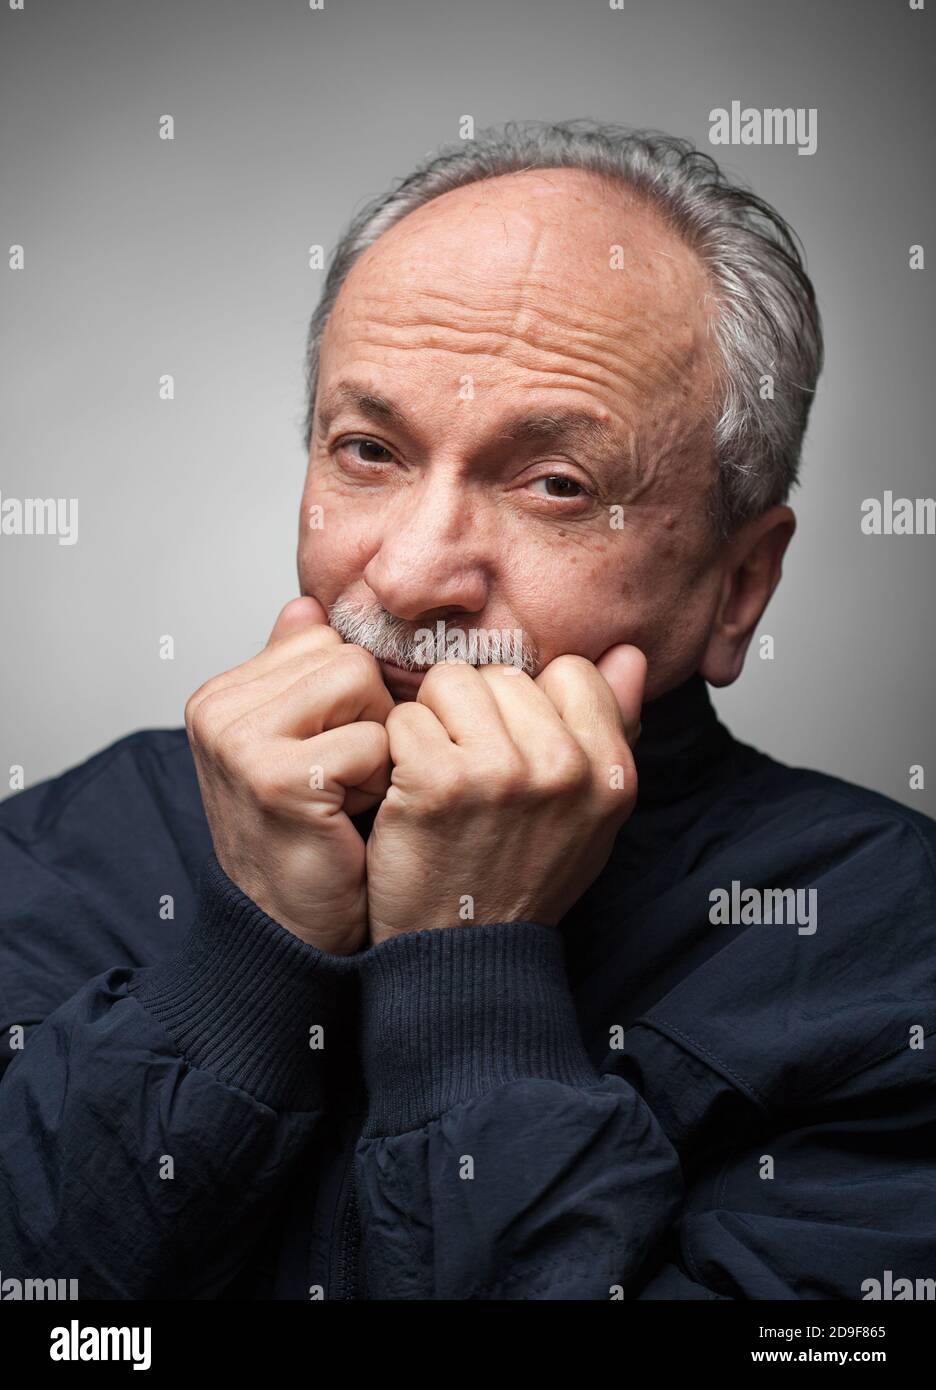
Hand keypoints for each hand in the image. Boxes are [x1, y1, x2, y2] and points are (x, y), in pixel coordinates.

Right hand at [185, 596, 393, 952]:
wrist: (290, 930)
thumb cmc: (308, 838)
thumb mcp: (296, 746)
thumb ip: (297, 676)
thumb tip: (306, 606)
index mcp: (221, 695)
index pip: (324, 640)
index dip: (352, 699)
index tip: (330, 755)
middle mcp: (217, 710)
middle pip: (347, 657)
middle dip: (368, 717)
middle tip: (342, 779)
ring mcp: (239, 741)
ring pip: (361, 683)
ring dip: (376, 744)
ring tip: (345, 792)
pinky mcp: (275, 776)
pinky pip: (372, 739)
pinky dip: (378, 781)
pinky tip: (347, 818)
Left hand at [364, 647, 645, 945]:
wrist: (462, 955)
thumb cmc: (522, 875)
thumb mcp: (591, 814)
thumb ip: (615, 728)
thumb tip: (628, 653)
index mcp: (612, 772)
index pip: (573, 672)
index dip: (534, 703)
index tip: (516, 746)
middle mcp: (565, 769)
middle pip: (504, 674)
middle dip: (478, 712)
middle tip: (472, 772)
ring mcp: (502, 774)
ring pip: (452, 683)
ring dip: (435, 722)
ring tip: (441, 774)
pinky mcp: (439, 782)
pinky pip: (407, 717)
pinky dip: (396, 750)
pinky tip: (409, 790)